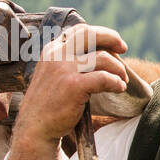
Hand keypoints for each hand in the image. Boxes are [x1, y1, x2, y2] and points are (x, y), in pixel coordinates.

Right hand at [13, 23, 129, 145]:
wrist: (34, 128)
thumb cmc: (48, 105)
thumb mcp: (53, 75)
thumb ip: (68, 63)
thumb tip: (99, 56)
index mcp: (51, 50)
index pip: (79, 31)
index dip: (100, 34)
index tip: (113, 43)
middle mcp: (56, 55)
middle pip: (90, 34)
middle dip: (111, 38)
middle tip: (124, 48)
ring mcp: (64, 69)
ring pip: (102, 58)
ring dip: (118, 69)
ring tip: (122, 80)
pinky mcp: (73, 85)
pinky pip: (104, 78)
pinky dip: (116, 82)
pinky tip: (119, 88)